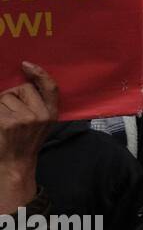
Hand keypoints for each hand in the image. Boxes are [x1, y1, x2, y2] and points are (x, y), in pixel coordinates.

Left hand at [0, 62, 59, 213]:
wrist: (15, 165)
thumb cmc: (25, 142)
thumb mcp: (42, 124)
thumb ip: (39, 105)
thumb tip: (24, 82)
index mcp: (51, 113)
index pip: (50, 87)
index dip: (39, 73)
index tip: (26, 64)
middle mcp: (40, 115)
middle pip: (21, 89)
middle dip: (12, 96)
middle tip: (11, 115)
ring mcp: (24, 119)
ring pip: (5, 97)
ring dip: (0, 106)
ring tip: (4, 123)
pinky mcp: (7, 122)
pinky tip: (0, 125)